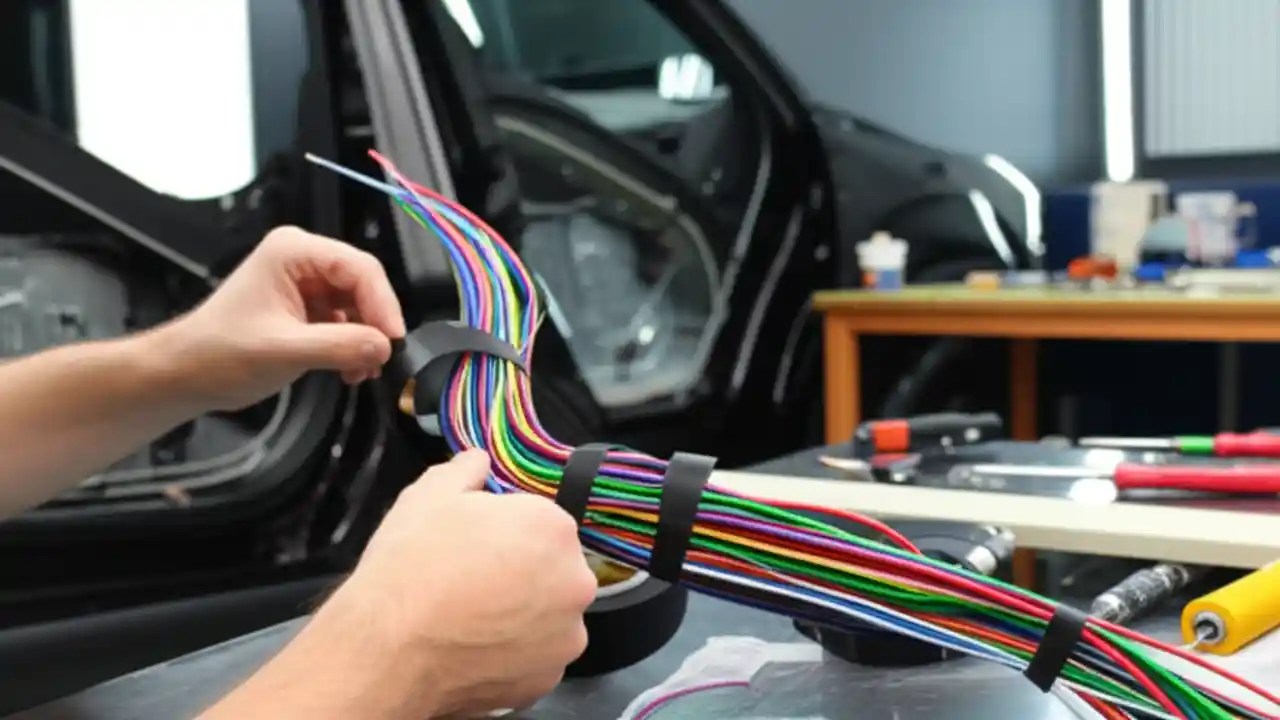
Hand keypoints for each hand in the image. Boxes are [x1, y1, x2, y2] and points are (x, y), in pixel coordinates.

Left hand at [167, 226, 405, 411]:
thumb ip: (339, 346)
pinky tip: (349, 371)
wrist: (186, 375)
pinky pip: (346, 322)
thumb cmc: (222, 354)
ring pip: (359, 306)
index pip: (358, 267)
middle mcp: (304, 259)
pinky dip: (353, 346)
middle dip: (374, 323)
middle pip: (362, 284)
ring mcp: (306, 283)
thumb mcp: (284, 350)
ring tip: (360, 372)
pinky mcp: (308, 308)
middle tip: (378, 360)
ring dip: (365, 339)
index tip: (393, 340)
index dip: (382, 302)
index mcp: (294, 251)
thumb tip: (386, 348)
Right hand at [310, 451, 595, 717]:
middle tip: (476, 580)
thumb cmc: (412, 565)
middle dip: (523, 571)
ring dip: (523, 614)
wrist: (390, 647)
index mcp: (553, 528)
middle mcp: (574, 581)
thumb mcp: (430, 496)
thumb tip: (479, 460)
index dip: (508, 530)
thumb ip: (465, 471)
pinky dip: (515, 652)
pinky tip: (478, 646)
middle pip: (553, 568)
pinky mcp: (548, 677)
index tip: (478, 542)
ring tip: (474, 617)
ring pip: (549, 615)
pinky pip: (537, 655)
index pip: (542, 521)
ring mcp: (566, 635)